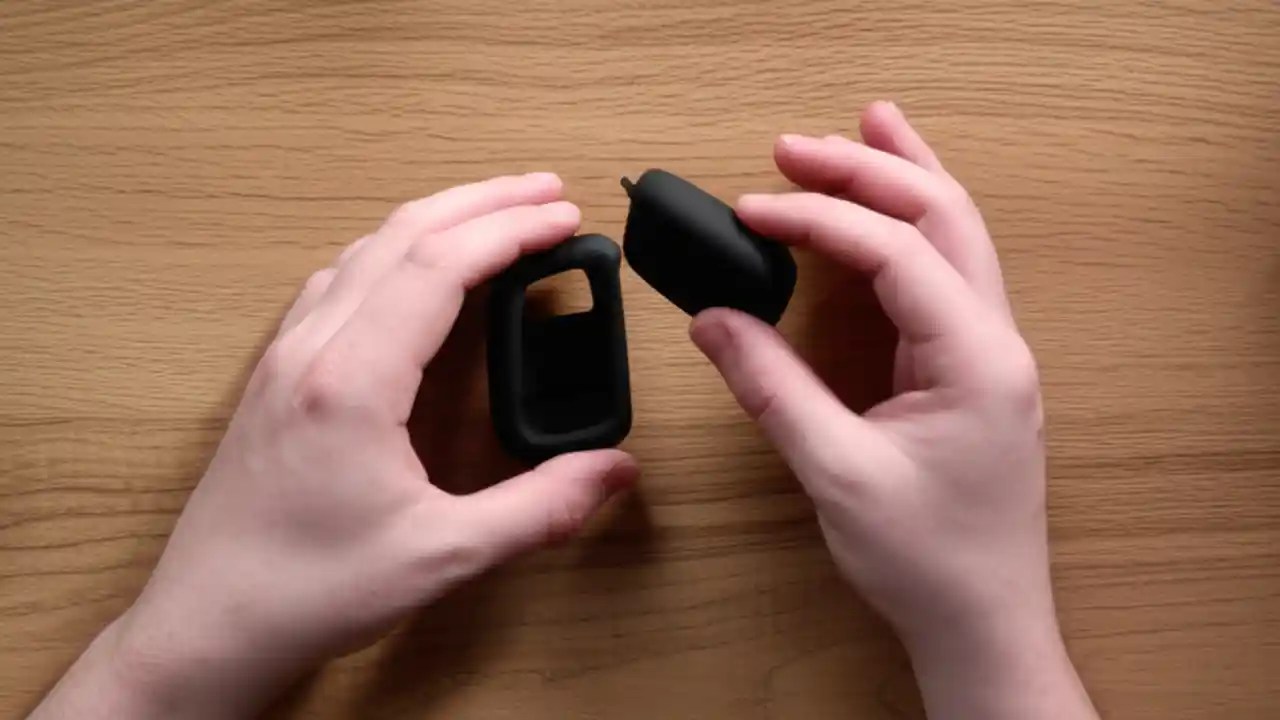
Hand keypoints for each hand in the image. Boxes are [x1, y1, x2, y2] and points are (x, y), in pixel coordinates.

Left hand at [30, 173, 637, 719]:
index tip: (566, 217)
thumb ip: (539, 509)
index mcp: (351, 382)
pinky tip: (414, 269)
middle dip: (482, 201)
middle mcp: (310, 351)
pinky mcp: (275, 376)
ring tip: (496, 214)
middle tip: (548, 191)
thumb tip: (615, 471)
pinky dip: (392, 252)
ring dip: (435, 219)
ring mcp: (285, 357)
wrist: (207, 624)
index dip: (510, 230)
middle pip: (401, 235)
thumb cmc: (310, 592)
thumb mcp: (442, 557)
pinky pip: (336, 281)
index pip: (439, 266)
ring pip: (362, 250)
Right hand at [691, 103, 1095, 717]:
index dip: (818, 218)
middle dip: (869, 168)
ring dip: (904, 178)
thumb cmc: (924, 560)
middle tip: (792, 145)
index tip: (749, 209)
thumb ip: (773, 387)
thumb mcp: (835, 473)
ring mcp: (992, 351)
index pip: (894, 252)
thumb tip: (713, 317)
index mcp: (975, 358)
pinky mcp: (972, 368)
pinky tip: (885, 206)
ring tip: (860, 129)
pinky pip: (949, 271)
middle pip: (942, 216)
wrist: (983, 622)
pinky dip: (912, 226)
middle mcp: (996, 340)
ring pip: (957, 234)